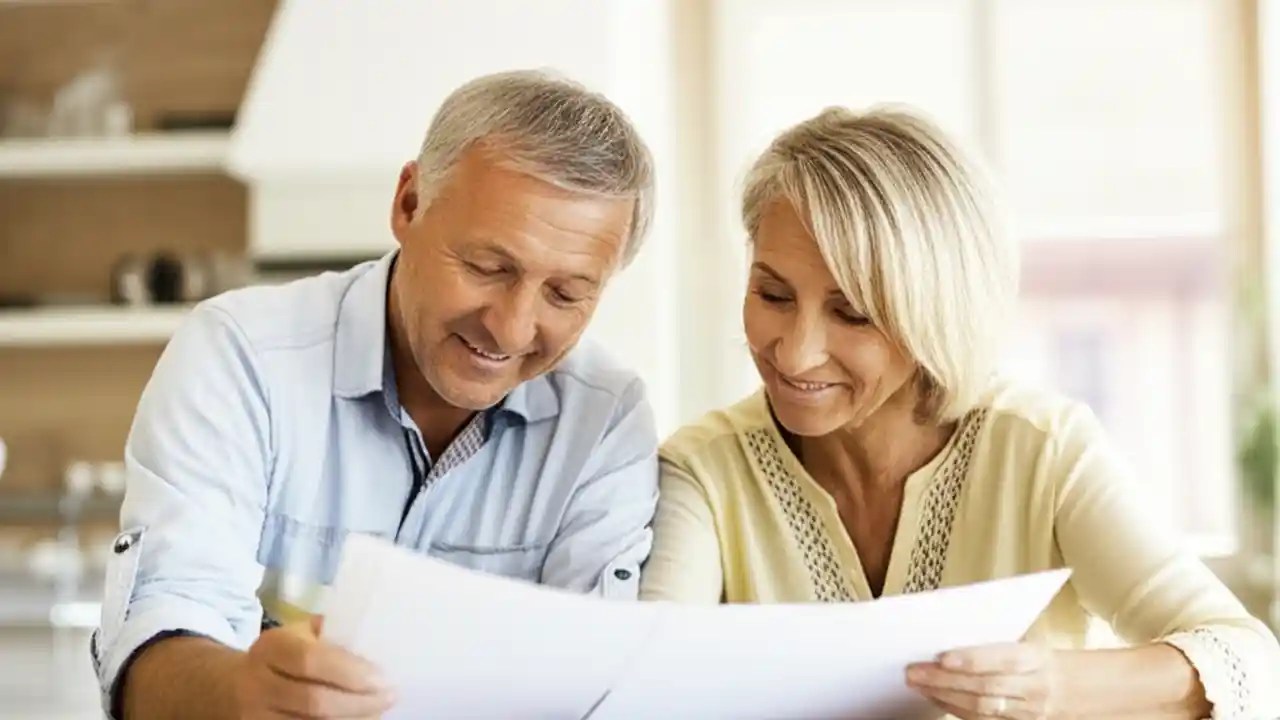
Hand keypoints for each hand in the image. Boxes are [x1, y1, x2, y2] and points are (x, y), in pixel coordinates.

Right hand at [233, 615, 395, 718]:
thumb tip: (373, 637)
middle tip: (389, 697)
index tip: (383, 677)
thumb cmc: (278, 658)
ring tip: (378, 712)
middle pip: (315, 702)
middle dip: (360, 703)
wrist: (225, 689)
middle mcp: (257, 685)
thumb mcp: (295, 636)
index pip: (311, 661)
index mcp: (269, 648)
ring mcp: (255, 718)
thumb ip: (329, 633)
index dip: (350, 672)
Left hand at [905, 642, 1059, 718]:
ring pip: (981, 709)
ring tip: (919, 684)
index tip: (943, 658)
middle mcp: (1034, 688)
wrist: (1079, 691)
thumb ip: (995, 643)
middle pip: (985, 686)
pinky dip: (955, 709)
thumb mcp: (1031, 643)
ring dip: (944, 696)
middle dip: (945, 680)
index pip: (1002, 659)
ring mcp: (1027, 712)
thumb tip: (949, 633)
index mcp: (1037, 658)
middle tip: (914, 671)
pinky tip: (936, 698)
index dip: (972, 660)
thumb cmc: (1044, 660)